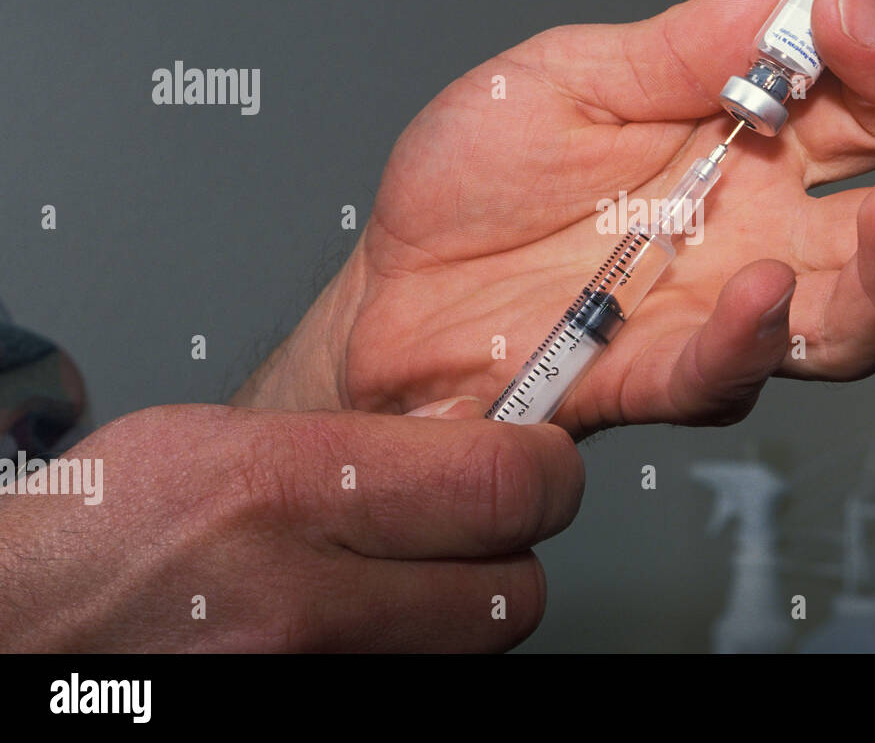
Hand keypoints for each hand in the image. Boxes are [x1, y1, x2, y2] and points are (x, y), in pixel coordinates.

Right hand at [0, 398, 581, 650]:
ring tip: (393, 583)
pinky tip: (360, 629)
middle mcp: (301, 602)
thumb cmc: (104, 533)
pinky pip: (418, 685)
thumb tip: (470, 437)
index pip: (501, 486)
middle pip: (514, 595)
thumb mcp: (225, 441)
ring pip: (471, 655)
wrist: (20, 634)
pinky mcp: (314, 718)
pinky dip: (410, 657)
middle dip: (508, 557)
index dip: (545, 472)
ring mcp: (307, 683)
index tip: (541, 462)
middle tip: (474, 530)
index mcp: (284, 492)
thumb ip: (357, 445)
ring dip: (458, 615)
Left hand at [235, 0, 874, 438]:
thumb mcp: (574, 78)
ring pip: (856, 314)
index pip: (869, 103)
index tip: (855, 20)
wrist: (391, 288)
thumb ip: (688, 45)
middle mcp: (759, 229)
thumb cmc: (476, 183)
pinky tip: (762, 288)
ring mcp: (716, 308)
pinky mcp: (652, 373)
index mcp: (750, 142)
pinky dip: (753, 338)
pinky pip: (724, 372)